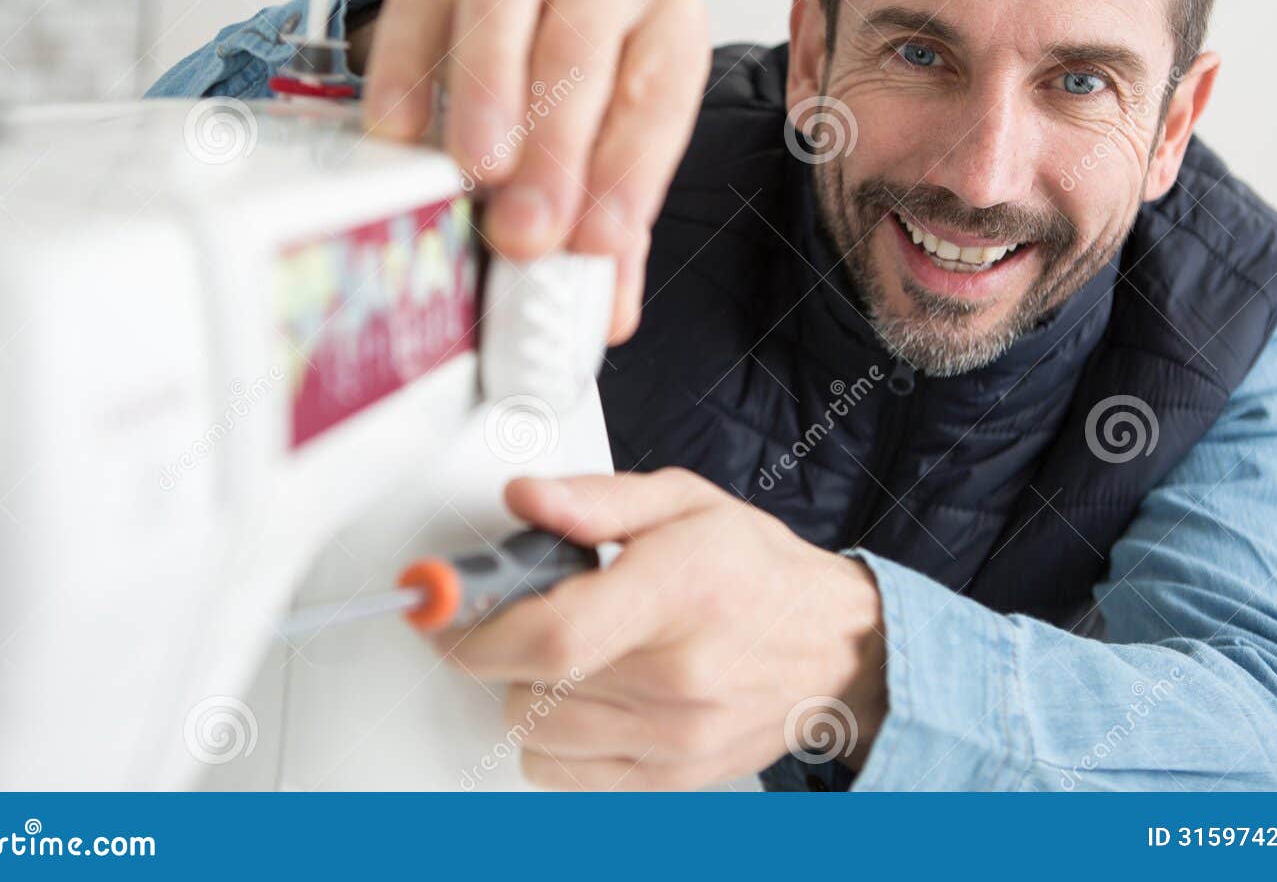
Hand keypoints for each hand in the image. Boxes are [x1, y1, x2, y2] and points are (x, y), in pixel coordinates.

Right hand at [355, 0, 710, 342]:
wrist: (526, 40)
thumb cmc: (582, 113)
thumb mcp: (608, 172)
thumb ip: (609, 241)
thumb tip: (606, 316)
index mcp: (668, 26)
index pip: (659, 98)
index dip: (629, 174)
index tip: (595, 244)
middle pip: (582, 51)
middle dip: (555, 151)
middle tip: (526, 230)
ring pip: (506, 4)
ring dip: (488, 92)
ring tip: (474, 172)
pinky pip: (420, 7)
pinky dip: (407, 70)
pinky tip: (400, 132)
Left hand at [438, 469, 887, 789]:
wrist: (833, 646)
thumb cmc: (756, 570)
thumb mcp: (684, 502)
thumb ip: (596, 499)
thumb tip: (525, 497)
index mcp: (679, 593)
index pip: (554, 638)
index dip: (480, 632)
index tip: (442, 615)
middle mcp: (680, 676)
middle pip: (532, 690)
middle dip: (501, 651)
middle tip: (523, 616)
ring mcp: (676, 737)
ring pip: (537, 736)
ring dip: (526, 695)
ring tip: (569, 655)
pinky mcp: (672, 778)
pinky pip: (564, 776)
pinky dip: (552, 739)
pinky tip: (586, 698)